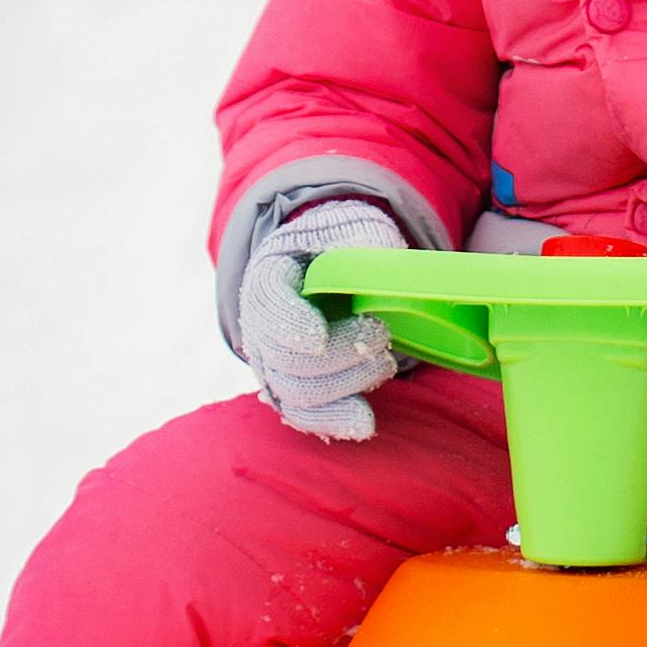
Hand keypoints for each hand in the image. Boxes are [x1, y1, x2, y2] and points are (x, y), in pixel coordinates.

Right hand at [236, 191, 404, 439]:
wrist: (326, 264)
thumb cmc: (337, 243)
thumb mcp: (348, 225)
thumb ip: (362, 237)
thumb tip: (380, 255)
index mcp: (269, 275)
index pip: (268, 303)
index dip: (290, 325)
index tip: (320, 338)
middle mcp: (260, 325)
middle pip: (283, 358)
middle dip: (337, 356)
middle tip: (380, 334)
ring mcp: (273, 362)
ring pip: (295, 392)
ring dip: (344, 386)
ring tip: (385, 362)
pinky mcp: (293, 390)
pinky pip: (305, 416)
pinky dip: (334, 421)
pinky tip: (364, 421)